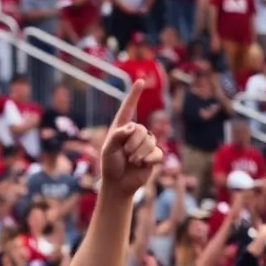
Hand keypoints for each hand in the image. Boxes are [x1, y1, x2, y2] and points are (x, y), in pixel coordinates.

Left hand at [99, 80, 161, 196]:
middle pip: (140, 129)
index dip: (134, 95)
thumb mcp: (108, 150)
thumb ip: (117, 136)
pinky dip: (148, 160)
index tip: (140, 81)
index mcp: (122, 128)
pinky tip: (142, 165)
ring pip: (149, 141)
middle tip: (125, 155)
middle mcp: (135, 133)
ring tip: (132, 161)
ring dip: (138, 153)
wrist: (118, 184)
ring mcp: (146, 143)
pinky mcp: (154, 155)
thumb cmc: (110, 165)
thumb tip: (133, 126)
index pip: (128, 108)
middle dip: (131, 144)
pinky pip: (157, 152)